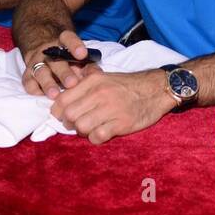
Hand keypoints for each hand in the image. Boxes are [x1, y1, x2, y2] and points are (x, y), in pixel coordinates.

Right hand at [22, 28, 91, 98]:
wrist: (44, 55)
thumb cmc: (68, 60)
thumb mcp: (79, 58)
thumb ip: (87, 65)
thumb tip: (96, 75)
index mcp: (63, 43)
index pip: (68, 39)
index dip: (75, 46)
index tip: (82, 54)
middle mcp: (48, 52)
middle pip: (55, 61)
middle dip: (64, 73)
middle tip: (72, 83)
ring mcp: (36, 63)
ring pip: (41, 72)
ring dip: (48, 84)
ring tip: (55, 94)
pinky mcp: (28, 76)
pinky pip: (29, 83)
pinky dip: (36, 91)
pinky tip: (43, 97)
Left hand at [49, 66, 177, 143]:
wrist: (156, 89)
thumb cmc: (127, 85)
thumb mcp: (104, 76)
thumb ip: (84, 79)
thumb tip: (65, 86)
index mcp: (92, 81)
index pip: (63, 100)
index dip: (58, 112)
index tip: (63, 116)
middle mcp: (99, 94)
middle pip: (69, 115)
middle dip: (70, 123)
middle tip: (77, 124)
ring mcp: (110, 109)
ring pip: (81, 127)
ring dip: (83, 132)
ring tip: (90, 129)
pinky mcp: (121, 123)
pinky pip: (97, 136)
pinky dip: (96, 138)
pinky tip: (101, 134)